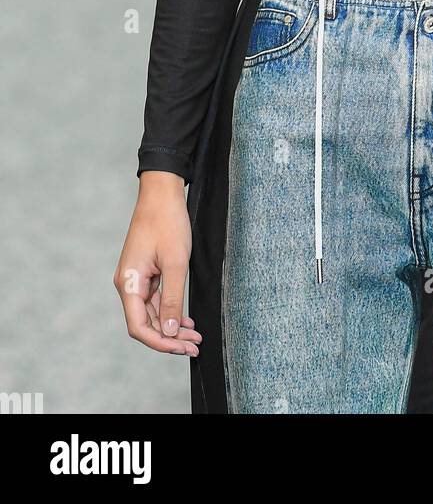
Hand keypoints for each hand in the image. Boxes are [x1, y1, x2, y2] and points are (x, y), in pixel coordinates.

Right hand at [113, 172, 200, 356]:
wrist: (162, 192)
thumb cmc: (167, 222)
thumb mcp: (176, 263)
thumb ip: (172, 299)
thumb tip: (169, 332)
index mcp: (128, 283)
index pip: (139, 327)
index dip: (160, 342)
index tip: (183, 348)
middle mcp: (127, 284)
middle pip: (146, 323)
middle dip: (170, 338)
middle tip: (196, 345)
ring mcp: (136, 278)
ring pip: (152, 313)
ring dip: (172, 326)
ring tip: (195, 336)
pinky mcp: (145, 272)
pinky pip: (155, 299)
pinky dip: (170, 311)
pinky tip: (186, 320)